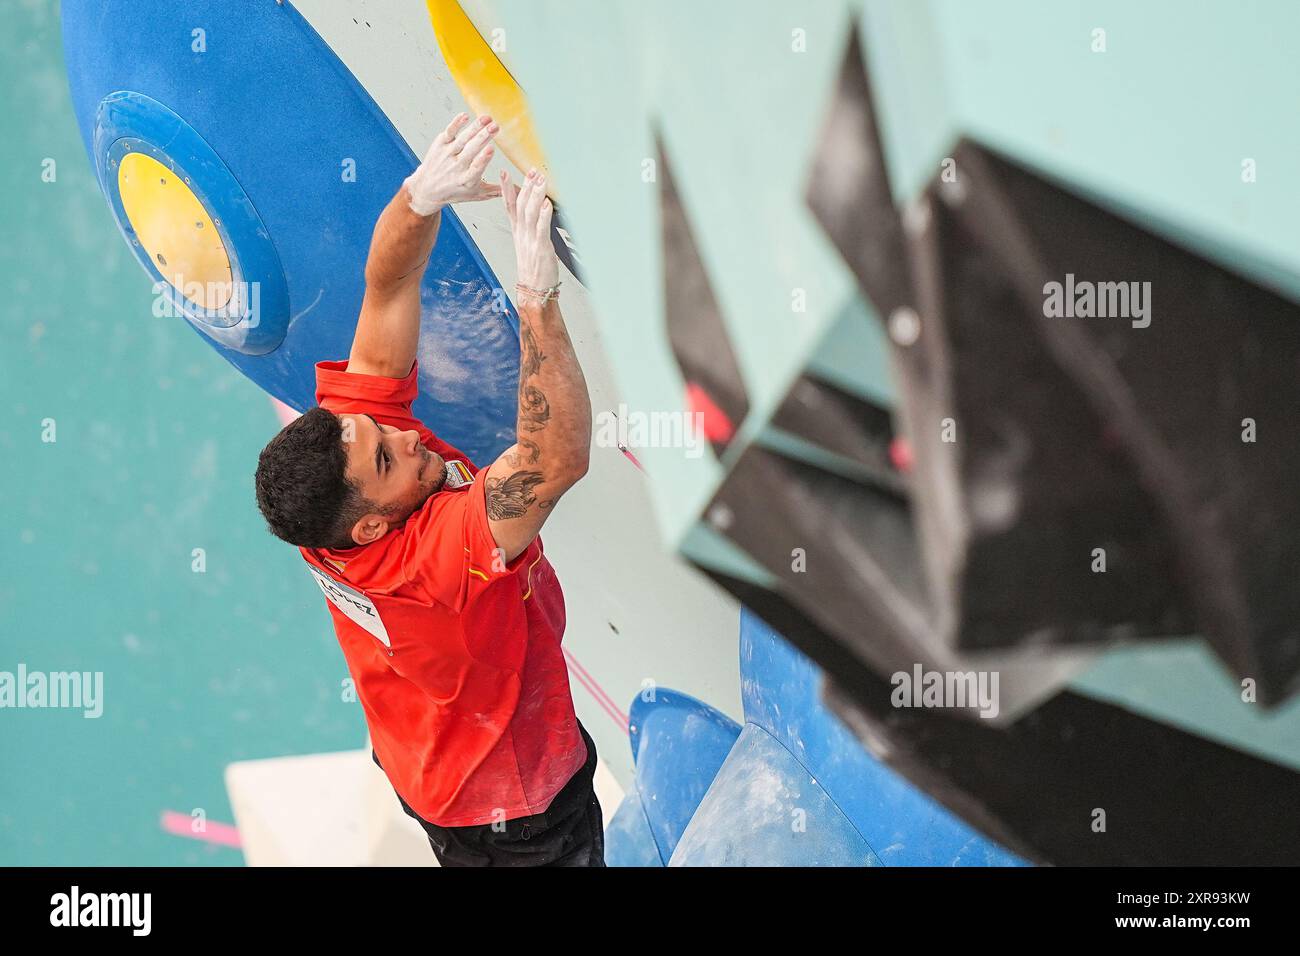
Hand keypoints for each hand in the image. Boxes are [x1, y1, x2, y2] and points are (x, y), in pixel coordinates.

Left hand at [404, 113, 501, 215]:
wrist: (427, 188)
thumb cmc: (455, 191)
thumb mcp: (476, 194)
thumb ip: (498, 190)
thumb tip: (520, 191)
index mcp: (466, 181)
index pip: (475, 169)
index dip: (483, 159)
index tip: (491, 150)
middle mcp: (456, 167)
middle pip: (471, 150)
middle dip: (483, 137)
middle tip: (496, 127)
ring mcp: (447, 155)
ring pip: (463, 139)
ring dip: (475, 127)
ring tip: (488, 119)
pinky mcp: (440, 144)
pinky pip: (449, 132)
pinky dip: (457, 123)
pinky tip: (466, 116)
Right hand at [501, 168, 558, 290]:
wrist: (534, 291)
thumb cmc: (535, 270)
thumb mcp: (529, 245)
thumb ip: (532, 228)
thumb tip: (537, 212)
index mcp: (518, 233)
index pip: (509, 206)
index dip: (506, 189)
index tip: (503, 173)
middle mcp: (522, 234)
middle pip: (520, 205)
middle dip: (525, 186)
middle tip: (530, 171)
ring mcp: (530, 241)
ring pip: (530, 213)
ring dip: (535, 195)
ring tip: (539, 180)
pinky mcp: (541, 248)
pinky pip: (541, 229)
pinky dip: (543, 215)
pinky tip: (545, 204)